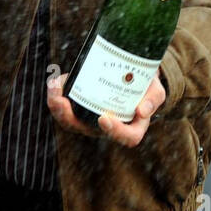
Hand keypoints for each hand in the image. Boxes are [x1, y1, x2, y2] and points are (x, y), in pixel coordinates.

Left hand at [46, 71, 165, 147]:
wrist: (132, 72)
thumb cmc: (145, 85)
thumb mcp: (155, 90)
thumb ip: (153, 99)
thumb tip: (142, 110)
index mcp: (130, 127)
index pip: (126, 137)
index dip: (115, 131)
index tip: (104, 117)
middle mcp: (107, 127)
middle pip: (86, 130)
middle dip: (69, 117)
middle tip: (63, 101)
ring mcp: (91, 119)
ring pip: (69, 120)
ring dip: (56, 106)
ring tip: (54, 86)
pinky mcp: (79, 107)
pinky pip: (63, 107)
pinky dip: (57, 94)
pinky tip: (56, 80)